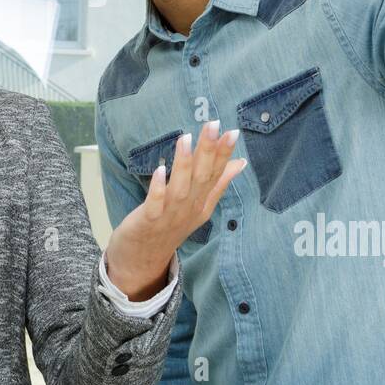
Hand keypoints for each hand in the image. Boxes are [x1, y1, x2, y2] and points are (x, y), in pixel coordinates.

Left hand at [105, 121, 246, 299]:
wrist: (143, 260)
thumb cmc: (170, 226)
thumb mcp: (199, 205)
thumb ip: (218, 183)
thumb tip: (241, 162)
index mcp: (202, 202)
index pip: (216, 174)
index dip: (223, 153)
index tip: (232, 131)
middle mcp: (189, 208)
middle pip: (201, 177)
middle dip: (208, 151)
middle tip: (213, 124)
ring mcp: (170, 216)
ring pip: (180, 188)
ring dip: (183, 164)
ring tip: (186, 138)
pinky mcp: (149, 222)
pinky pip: (155, 204)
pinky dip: (158, 189)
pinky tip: (160, 170)